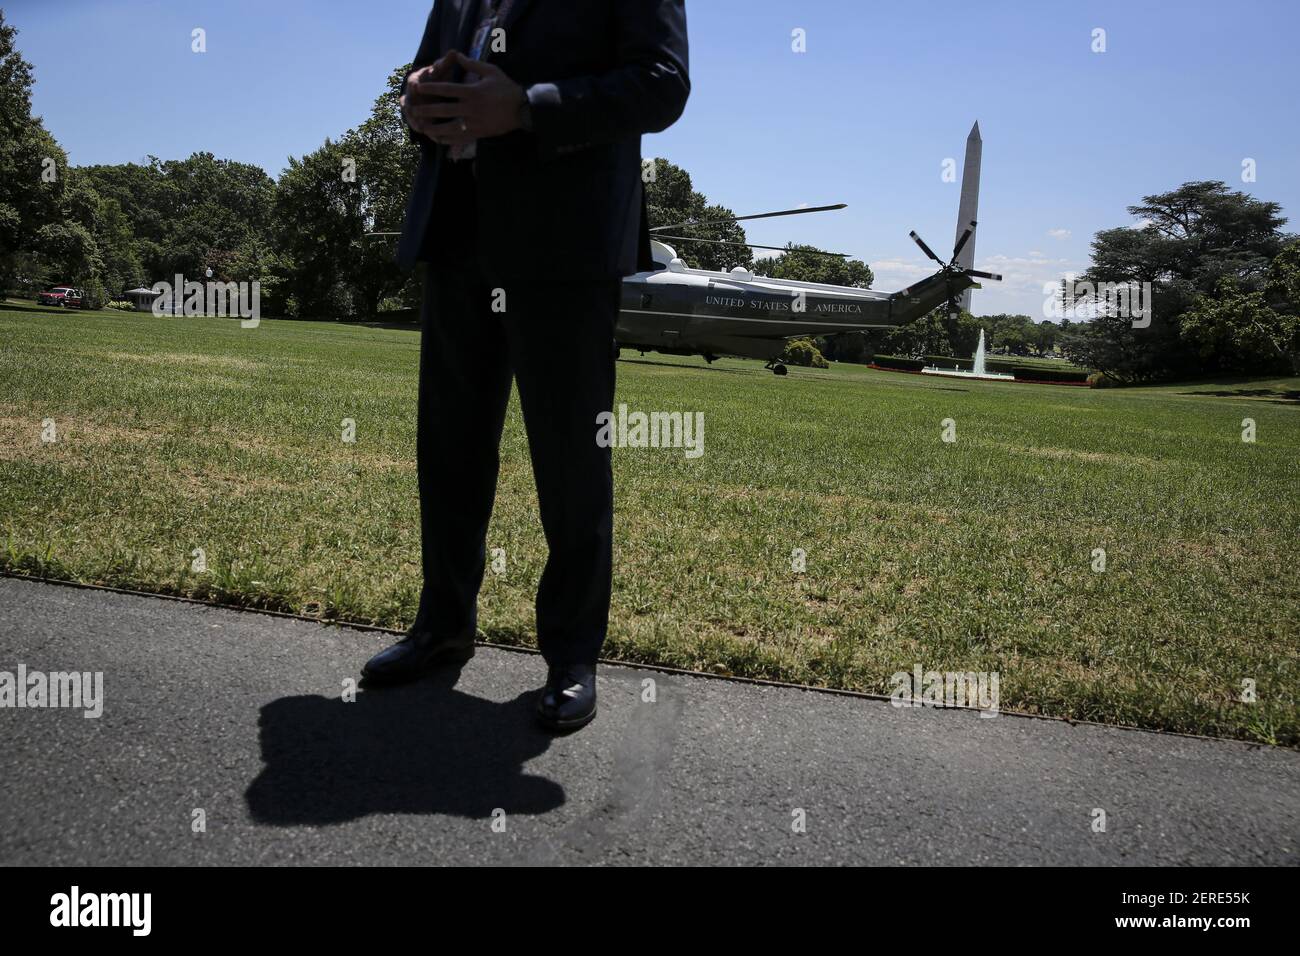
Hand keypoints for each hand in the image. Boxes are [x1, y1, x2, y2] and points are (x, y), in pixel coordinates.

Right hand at [400, 58, 454, 140]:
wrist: (432, 89)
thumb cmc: (438, 77)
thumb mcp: (442, 70)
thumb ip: (446, 63)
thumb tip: (454, 52)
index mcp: (415, 81)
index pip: (412, 82)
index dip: (414, 84)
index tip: (416, 85)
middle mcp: (410, 96)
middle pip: (408, 103)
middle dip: (412, 108)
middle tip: (415, 109)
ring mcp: (412, 109)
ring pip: (412, 117)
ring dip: (416, 123)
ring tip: (424, 129)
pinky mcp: (417, 119)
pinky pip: (420, 127)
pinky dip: (426, 132)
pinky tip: (435, 139)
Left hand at [405, 50, 526, 145]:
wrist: (523, 109)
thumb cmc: (506, 88)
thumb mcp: (491, 71)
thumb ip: (472, 64)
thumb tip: (457, 55)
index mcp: (473, 92)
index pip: (446, 90)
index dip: (430, 88)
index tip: (418, 87)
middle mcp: (471, 108)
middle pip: (443, 110)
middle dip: (426, 110)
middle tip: (412, 110)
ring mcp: (474, 123)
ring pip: (449, 127)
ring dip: (433, 127)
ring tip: (422, 127)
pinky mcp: (479, 133)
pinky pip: (460, 138)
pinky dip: (447, 139)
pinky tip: (437, 138)